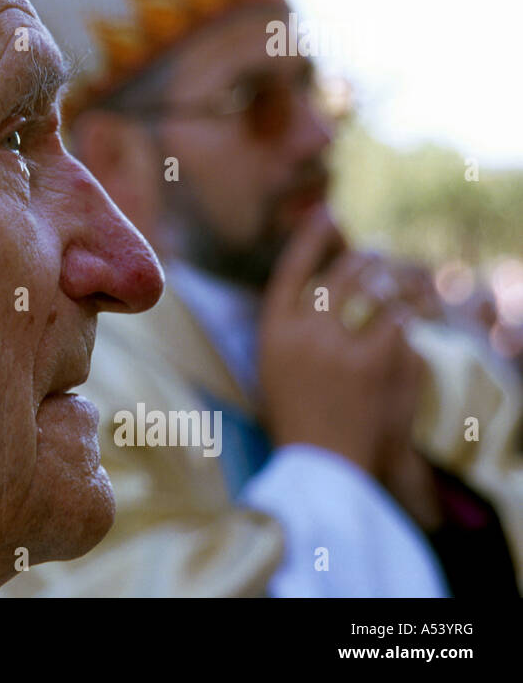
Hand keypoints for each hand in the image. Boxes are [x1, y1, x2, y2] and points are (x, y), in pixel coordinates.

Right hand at [258, 207, 418, 476]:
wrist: (322, 468)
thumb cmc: (299, 423)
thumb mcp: (277, 371)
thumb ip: (293, 332)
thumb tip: (319, 293)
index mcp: (272, 334)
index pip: (291, 270)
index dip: (310, 239)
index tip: (327, 214)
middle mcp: (301, 333)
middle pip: (339, 275)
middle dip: (364, 260)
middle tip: (378, 256)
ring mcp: (337, 346)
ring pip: (372, 291)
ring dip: (390, 283)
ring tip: (399, 280)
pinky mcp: (374, 361)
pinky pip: (399, 322)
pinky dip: (407, 318)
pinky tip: (410, 318)